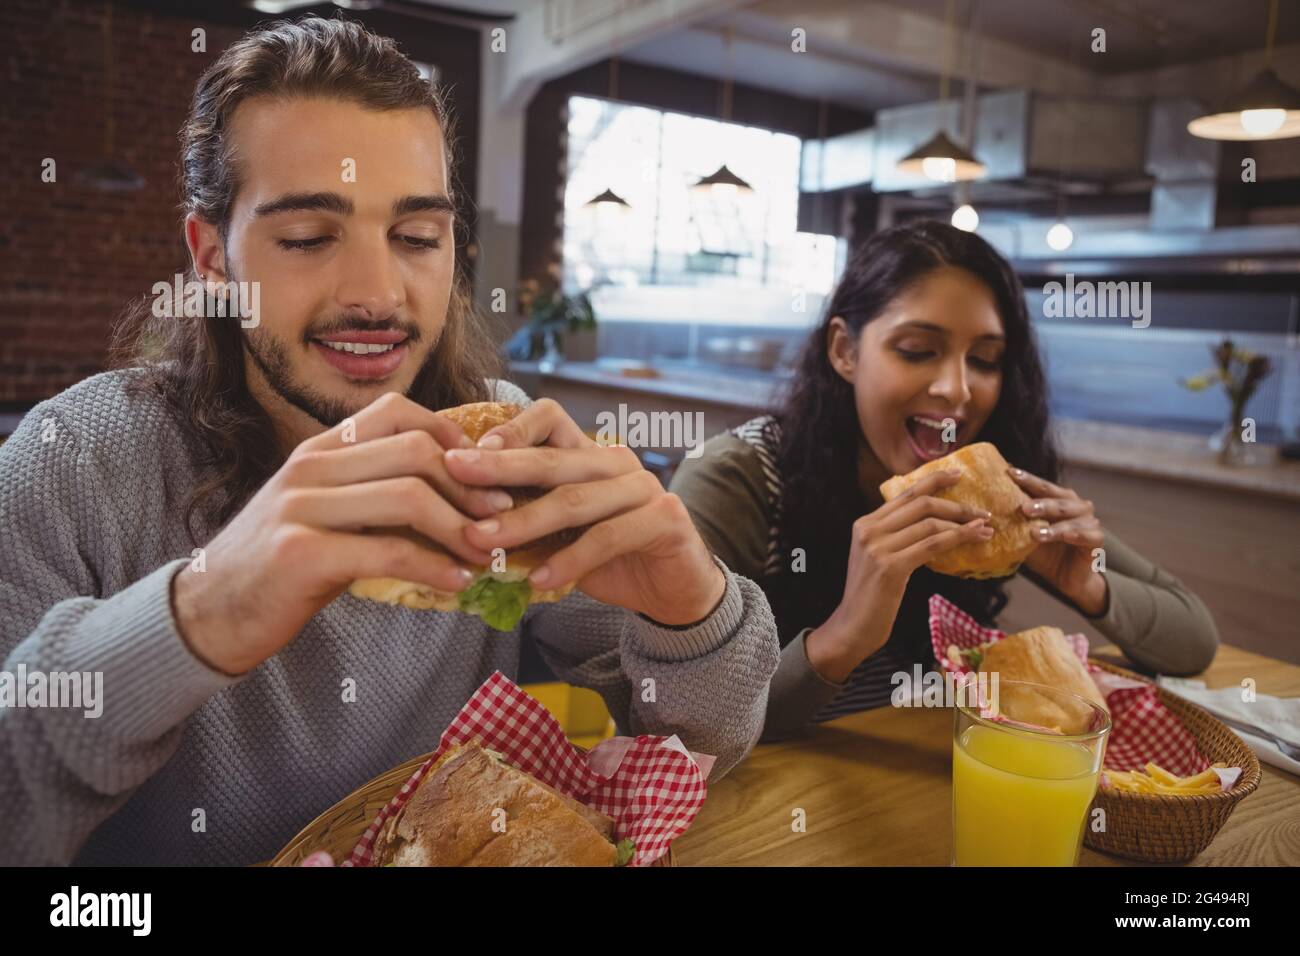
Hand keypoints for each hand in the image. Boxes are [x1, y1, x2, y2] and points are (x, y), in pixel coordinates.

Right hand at [172, 392, 508, 674]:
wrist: (210, 612)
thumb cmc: (281, 565)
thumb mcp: (327, 515)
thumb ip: (375, 495)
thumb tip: (456, 497)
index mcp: (319, 450)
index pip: (397, 412)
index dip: (451, 438)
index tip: (484, 475)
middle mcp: (310, 467)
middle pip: (414, 451)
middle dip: (469, 485)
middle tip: (501, 516)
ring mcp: (302, 506)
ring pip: (408, 497)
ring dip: (460, 527)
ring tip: (488, 553)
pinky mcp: (302, 552)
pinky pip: (388, 550)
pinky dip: (433, 566)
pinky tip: (457, 581)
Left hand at [441, 398, 725, 626]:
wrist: (674, 591)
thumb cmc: (610, 559)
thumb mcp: (561, 535)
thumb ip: (527, 520)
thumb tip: (460, 522)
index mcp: (590, 454)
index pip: (550, 417)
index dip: (509, 430)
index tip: (464, 452)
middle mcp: (617, 461)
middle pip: (552, 459)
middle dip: (498, 468)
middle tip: (455, 474)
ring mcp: (644, 487)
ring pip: (575, 499)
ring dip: (524, 522)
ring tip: (483, 542)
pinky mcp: (664, 518)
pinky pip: (607, 537)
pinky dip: (570, 560)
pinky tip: (540, 580)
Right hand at [805, 468, 993, 682]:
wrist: (853, 627)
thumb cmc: (871, 598)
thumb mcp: (877, 559)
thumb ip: (895, 539)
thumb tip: (932, 527)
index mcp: (865, 524)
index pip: (905, 494)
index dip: (934, 481)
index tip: (958, 475)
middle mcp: (869, 530)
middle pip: (920, 504)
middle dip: (956, 505)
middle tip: (982, 513)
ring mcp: (878, 547)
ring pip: (930, 524)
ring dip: (963, 524)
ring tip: (985, 529)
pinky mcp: (891, 566)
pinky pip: (932, 545)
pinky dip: (958, 538)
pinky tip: (975, 538)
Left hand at [1009, 467, 1107, 615]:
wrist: (1066, 578)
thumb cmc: (1044, 553)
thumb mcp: (1024, 536)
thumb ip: (1013, 521)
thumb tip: (984, 508)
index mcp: (1058, 499)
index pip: (1041, 486)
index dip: (1027, 479)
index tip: (1009, 473)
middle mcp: (1076, 505)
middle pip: (1058, 498)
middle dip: (1040, 501)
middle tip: (1023, 508)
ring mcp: (1088, 521)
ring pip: (1071, 517)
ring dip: (1053, 524)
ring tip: (1035, 532)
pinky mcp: (1096, 539)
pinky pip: (1087, 535)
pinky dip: (1075, 534)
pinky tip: (1063, 536)